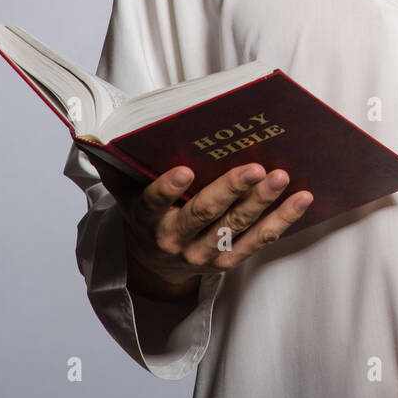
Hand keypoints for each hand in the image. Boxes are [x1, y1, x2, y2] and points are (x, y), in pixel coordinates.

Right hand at [113, 163, 312, 300]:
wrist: (154, 262)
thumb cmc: (147, 211)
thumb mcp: (124, 190)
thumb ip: (116, 165)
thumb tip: (96, 136)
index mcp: (147, 218)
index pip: (154, 203)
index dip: (168, 189)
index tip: (184, 170)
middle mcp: (174, 240)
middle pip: (203, 215)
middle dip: (229, 190)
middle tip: (254, 167)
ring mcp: (203, 254)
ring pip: (235, 228)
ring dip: (261, 202)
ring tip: (281, 176)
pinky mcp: (228, 260)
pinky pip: (258, 241)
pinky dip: (282, 220)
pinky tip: (301, 198)